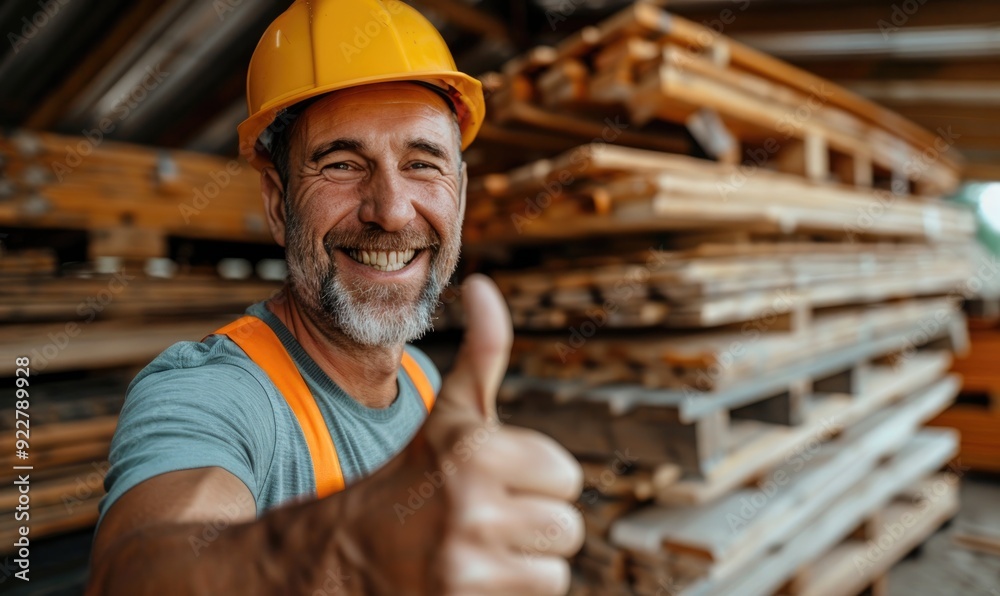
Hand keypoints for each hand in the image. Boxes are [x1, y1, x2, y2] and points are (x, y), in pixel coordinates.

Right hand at [340, 274, 584, 594]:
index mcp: (475, 449)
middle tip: (492, 517)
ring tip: (485, 548)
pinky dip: (513, 591)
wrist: (347, 550)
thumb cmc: (415, 474)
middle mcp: (470, 505)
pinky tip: (478, 577)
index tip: (498, 479)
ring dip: (527, 562)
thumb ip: (483, 351)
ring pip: (555, 570)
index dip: (537, 478)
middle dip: (535, 522)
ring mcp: (466, 563)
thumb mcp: (450, 413)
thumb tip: (484, 284)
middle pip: (567, 526)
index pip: (566, 475)